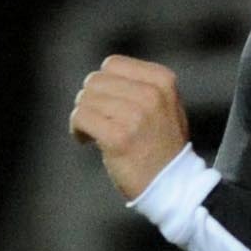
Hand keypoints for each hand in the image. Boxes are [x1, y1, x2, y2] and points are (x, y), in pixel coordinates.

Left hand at [68, 57, 190, 201]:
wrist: (173, 185)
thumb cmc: (163, 146)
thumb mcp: (166, 105)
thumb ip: (141, 85)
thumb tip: (103, 74)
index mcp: (162, 80)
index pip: (112, 64)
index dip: (103, 84)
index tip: (106, 104)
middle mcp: (150, 94)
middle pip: (95, 81)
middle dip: (90, 100)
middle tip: (97, 121)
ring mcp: (134, 115)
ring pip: (85, 99)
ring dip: (83, 116)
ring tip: (94, 133)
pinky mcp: (118, 137)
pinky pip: (80, 117)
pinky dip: (77, 129)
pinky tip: (86, 140)